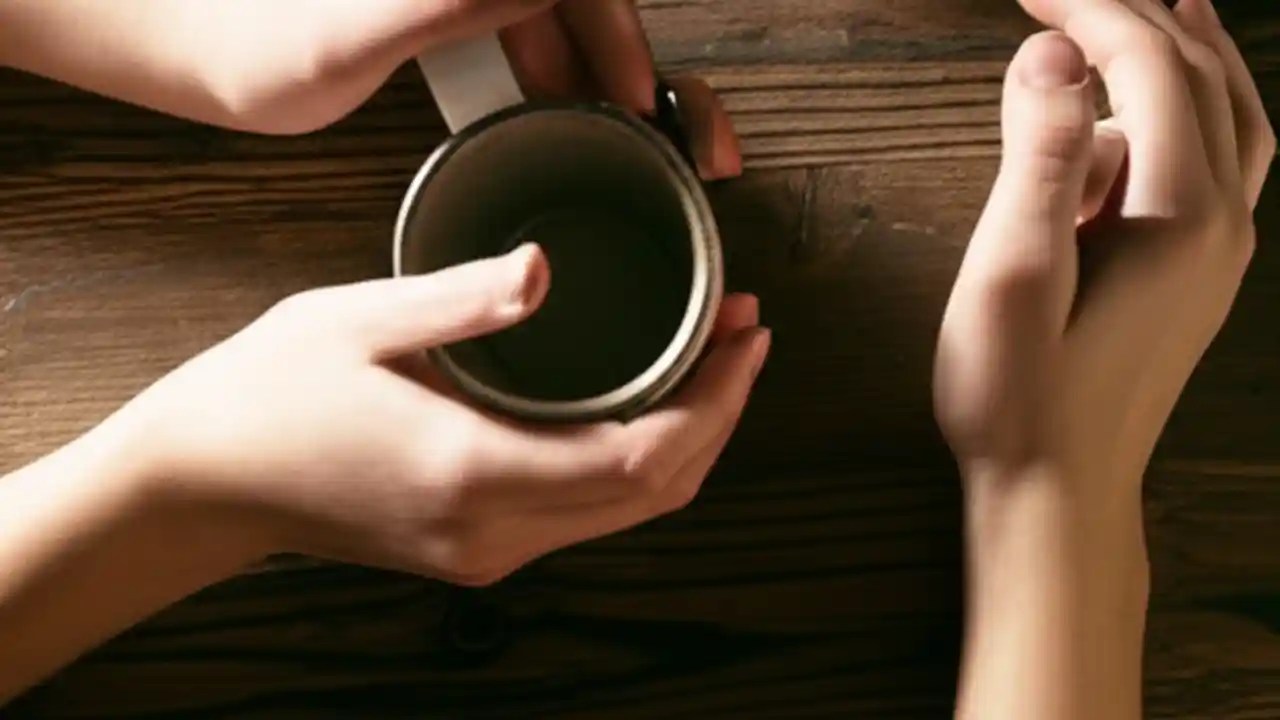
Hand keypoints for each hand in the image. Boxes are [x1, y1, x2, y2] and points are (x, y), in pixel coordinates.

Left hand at [0, 0, 740, 178]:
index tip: (658, 116)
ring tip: (653, 157)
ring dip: (616, 91)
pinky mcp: (449, 20)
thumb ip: (445, 5)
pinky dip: (569, 91)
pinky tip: (583, 135)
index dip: (633, 49)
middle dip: (648, 77)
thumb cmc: (242, 43)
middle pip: (594, 12)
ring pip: (570, 33)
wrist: (182, 40)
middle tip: (692, 154)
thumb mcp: (346, 42)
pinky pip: (534, 49)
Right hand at [112, 245, 769, 586]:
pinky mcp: (477, 550)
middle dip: (720, 416)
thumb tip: (543, 269)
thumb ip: (463, 299)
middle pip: (654, 495)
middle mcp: (491, 531)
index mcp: (470, 470)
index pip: (639, 458)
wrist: (202, 484)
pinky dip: (638, 465)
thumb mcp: (357, 321)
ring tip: (715, 362)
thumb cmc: (267, 396)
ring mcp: (486, 552)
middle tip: (747, 337)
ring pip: (629, 514)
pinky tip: (650, 405)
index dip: (713, 402)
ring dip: (687, 442)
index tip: (745, 337)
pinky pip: (589, 515)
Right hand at [934, 2, 1272, 717]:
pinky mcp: (1199, 280)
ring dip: (1195, 57)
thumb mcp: (1010, 273)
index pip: (1147, 70)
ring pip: (1232, 121)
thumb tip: (1049, 55)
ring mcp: (1219, 255)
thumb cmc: (1019, 395)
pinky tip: (1160, 117)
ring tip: (1168, 8)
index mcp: (1179, 216)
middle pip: (1201, 82)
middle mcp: (1222, 226)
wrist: (1059, 494)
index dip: (1091, 13)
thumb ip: (1035, 158)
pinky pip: (1222, 167)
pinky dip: (1199, 114)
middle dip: (1137, 20)